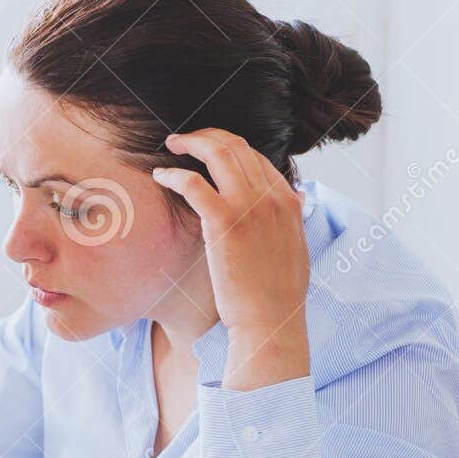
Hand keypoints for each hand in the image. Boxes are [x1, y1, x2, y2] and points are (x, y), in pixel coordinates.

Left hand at [151, 129, 310, 390]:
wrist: (270, 321)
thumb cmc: (278, 295)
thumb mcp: (296, 248)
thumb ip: (294, 219)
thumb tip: (298, 199)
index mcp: (288, 201)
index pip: (256, 156)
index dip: (228, 146)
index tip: (207, 149)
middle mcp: (272, 197)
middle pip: (237, 146)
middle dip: (207, 136)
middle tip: (184, 140)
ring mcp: (250, 207)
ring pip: (218, 154)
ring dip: (191, 143)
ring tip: (172, 145)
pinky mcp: (225, 223)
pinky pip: (194, 183)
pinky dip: (174, 174)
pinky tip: (160, 176)